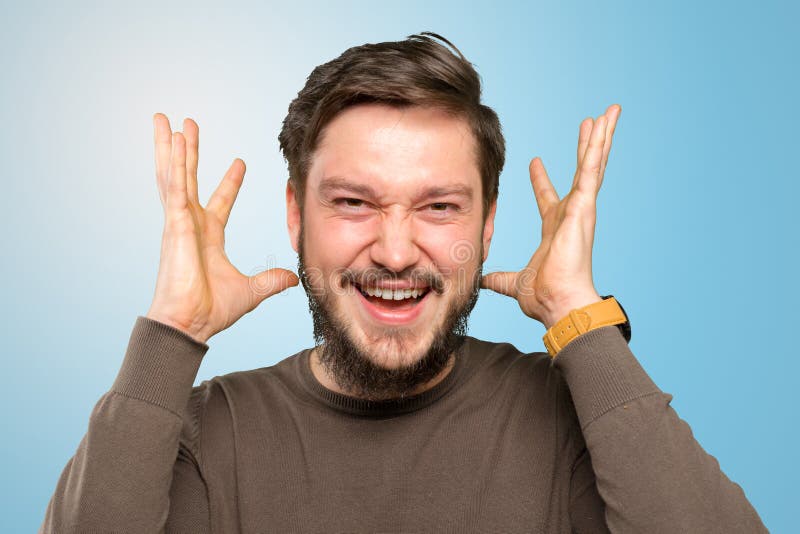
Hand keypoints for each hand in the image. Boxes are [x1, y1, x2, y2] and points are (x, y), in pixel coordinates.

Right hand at [146, 114, 298, 343]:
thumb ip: (271, 281)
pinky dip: (175, 162)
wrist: (190, 324)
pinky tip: (175, 140)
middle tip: (187, 124)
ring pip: (174, 174)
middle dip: (189, 152)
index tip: (240, 163)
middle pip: (188, 178)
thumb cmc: (211, 311)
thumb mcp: (251, 291)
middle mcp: (191, 224)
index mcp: (207, 236)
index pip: (219, 201)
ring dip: (173, 147)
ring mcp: (179, 222)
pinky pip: (175, 186)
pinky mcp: (174, 224)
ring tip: (168, 119)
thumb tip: (292, 279)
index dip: (229, 182)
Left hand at [481, 104, 620, 328]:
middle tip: (592, 123)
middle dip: (586, 147)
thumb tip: (483, 281)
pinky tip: (604, 126)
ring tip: (608, 113)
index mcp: (555, 228)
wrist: (559, 305)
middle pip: (580, 172)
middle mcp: (572, 215)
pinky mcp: (584, 208)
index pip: (549, 197)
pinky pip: (592, 171)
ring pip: (592, 164)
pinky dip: (598, 148)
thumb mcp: (513, 283)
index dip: (541, 180)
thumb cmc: (544, 298)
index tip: (535, 161)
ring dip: (600, 138)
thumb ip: (499, 279)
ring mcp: (581, 209)